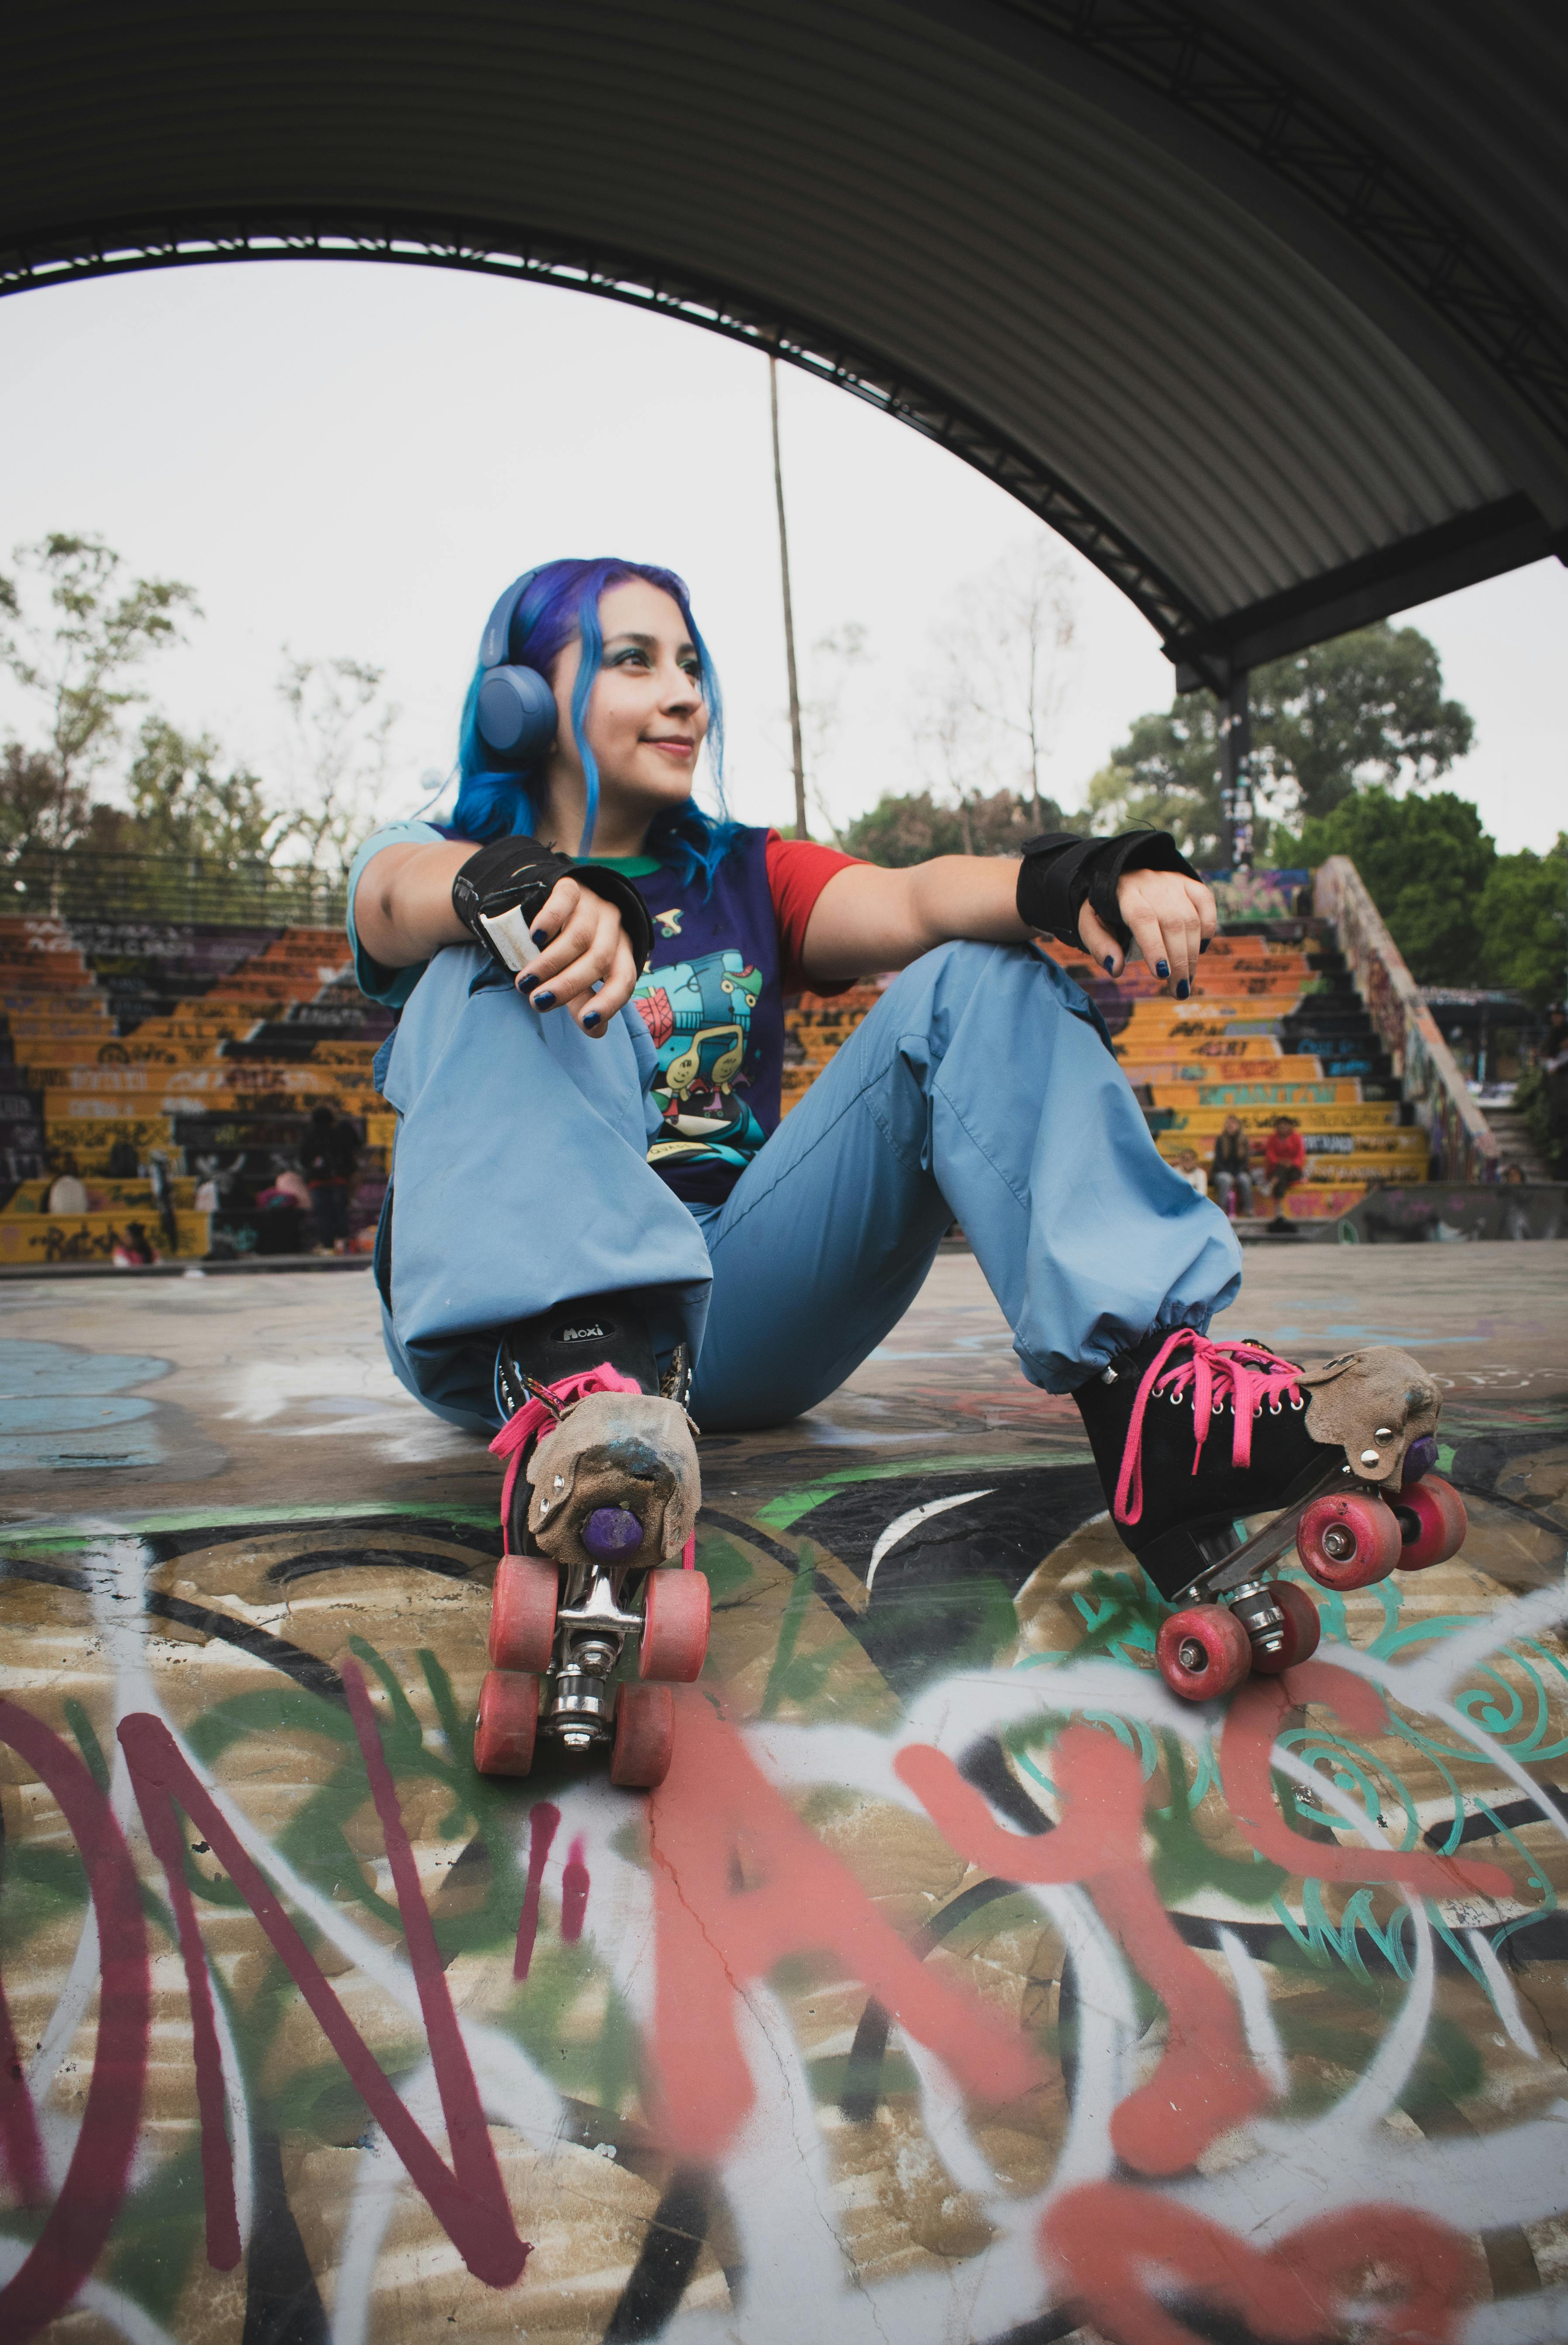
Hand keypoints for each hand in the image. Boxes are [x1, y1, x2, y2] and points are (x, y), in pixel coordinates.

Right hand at [517, 876, 640, 1036]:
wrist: (548, 898)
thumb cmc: (565, 947)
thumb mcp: (576, 974)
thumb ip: (583, 1000)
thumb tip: (597, 1031)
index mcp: (622, 951)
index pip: (624, 979)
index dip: (609, 1002)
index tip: (587, 1022)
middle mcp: (613, 926)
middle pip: (599, 959)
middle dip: (568, 985)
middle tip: (538, 1002)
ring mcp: (593, 903)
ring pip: (579, 936)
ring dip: (550, 963)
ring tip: (524, 982)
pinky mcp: (570, 886)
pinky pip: (564, 902)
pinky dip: (550, 921)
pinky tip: (534, 937)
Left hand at [1080, 870, 1215, 997]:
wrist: (1117, 876)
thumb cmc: (1104, 908)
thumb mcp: (1090, 924)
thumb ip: (1099, 945)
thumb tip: (1116, 969)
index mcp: (1124, 891)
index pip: (1142, 918)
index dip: (1154, 946)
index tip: (1161, 974)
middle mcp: (1151, 883)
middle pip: (1171, 923)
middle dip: (1178, 961)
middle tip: (1178, 991)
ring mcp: (1172, 882)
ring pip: (1190, 919)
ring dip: (1191, 955)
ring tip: (1186, 983)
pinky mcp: (1187, 883)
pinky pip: (1206, 902)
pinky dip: (1208, 927)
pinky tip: (1200, 950)